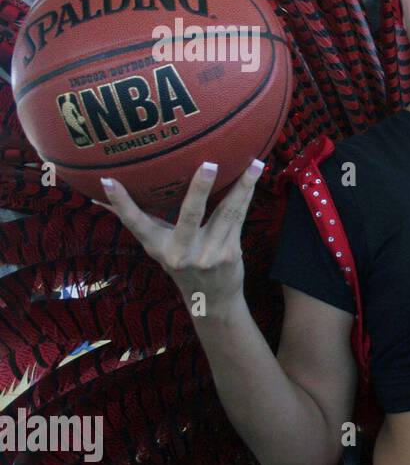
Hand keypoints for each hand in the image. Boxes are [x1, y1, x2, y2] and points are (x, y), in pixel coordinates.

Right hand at [94, 159, 264, 319]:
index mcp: (159, 247)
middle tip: (208, 164)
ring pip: (227, 212)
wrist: (211, 300)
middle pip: (189, 215)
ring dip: (242, 186)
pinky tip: (255, 175)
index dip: (121, 204)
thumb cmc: (179, 263)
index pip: (136, 223)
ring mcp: (209, 253)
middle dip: (199, 189)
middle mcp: (183, 251)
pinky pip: (240, 217)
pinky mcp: (231, 252)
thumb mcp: (156, 246)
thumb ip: (137, 219)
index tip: (108, 181)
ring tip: (255, 164)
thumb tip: (99, 194)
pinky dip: (247, 195)